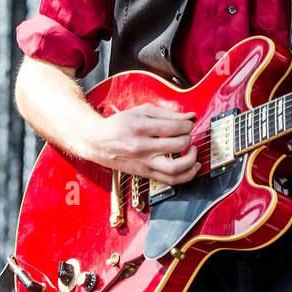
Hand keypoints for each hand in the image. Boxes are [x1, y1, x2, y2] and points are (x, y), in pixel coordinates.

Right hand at [83, 101, 199, 185]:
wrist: (97, 142)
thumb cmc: (120, 125)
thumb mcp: (141, 111)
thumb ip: (167, 113)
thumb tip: (190, 117)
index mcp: (141, 128)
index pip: (175, 127)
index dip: (188, 124)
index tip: (188, 123)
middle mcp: (142, 147)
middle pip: (178, 145)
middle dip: (189, 138)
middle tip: (188, 134)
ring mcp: (144, 163)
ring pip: (175, 169)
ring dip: (191, 160)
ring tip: (193, 151)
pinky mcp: (145, 174)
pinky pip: (170, 180)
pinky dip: (186, 175)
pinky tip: (192, 166)